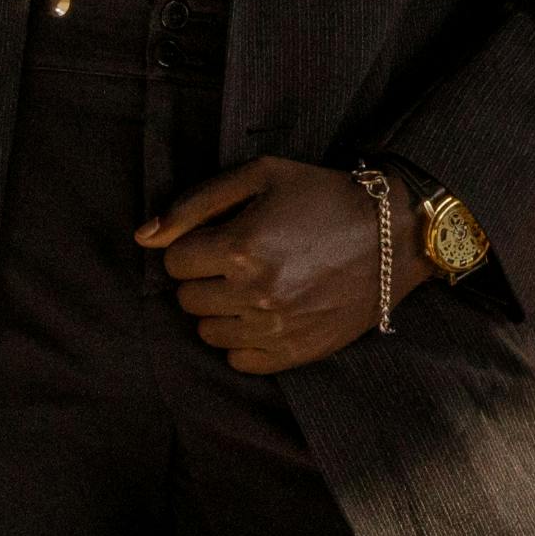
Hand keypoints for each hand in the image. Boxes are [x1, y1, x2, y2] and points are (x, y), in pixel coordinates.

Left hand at [136, 156, 429, 372]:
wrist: (391, 234)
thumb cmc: (321, 195)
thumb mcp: (259, 176)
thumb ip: (194, 204)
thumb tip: (143, 236)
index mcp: (241, 247)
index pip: (174, 262)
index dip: (192, 244)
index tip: (219, 236)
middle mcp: (255, 294)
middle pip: (187, 299)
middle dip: (204, 276)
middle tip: (237, 258)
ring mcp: (276, 330)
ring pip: (207, 332)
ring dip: (220, 308)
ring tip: (252, 284)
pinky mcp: (295, 354)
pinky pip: (239, 360)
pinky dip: (243, 338)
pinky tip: (265, 312)